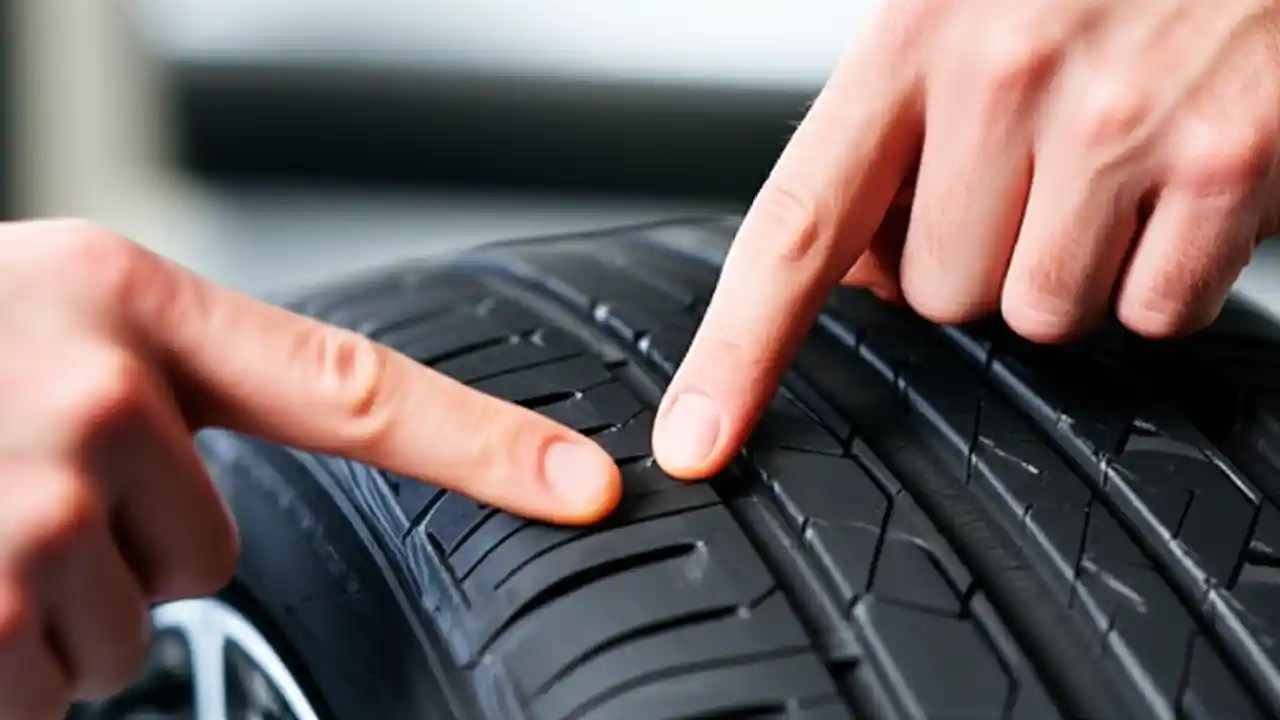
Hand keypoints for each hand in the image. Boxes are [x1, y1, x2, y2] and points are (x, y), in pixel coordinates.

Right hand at [0, 220, 619, 717]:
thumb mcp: (44, 309)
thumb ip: (163, 370)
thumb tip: (219, 454)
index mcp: (128, 303)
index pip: (351, 388)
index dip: (483, 446)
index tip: (584, 483)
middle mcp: (101, 396)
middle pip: (219, 543)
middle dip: (139, 541)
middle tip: (29, 480)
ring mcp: (40, 506)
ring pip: (141, 619)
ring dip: (64, 596)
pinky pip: (61, 679)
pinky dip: (11, 653)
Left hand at [652, 0, 1279, 478]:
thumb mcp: (964, 14)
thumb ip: (895, 135)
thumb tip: (860, 272)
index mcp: (914, 35)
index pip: (795, 226)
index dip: (736, 349)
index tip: (697, 437)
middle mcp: (1005, 73)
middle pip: (933, 293)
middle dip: (975, 257)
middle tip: (1032, 170)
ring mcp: (1117, 121)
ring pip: (1036, 315)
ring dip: (1067, 270)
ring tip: (1108, 170)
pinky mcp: (1226, 160)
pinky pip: (1151, 313)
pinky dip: (1160, 275)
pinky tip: (1171, 188)